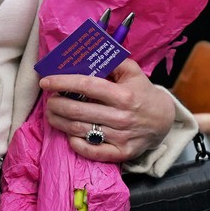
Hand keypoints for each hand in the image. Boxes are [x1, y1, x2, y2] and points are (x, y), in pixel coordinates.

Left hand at [40, 58, 175, 162]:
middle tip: (49, 100)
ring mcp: (121, 137)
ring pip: (81, 130)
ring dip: (60, 122)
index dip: (63, 82)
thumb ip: (112, 61)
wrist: (163, 120)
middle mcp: (121, 117)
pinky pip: (92, 151)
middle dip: (57, 104)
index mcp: (123, 95)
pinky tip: (69, 135)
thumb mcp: (132, 71)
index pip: (87, 86)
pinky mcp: (121, 153)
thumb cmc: (142, 92)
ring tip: (52, 114)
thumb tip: (85, 57)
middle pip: (79, 110)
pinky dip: (76, 144)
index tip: (46, 81)